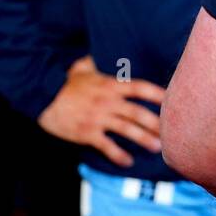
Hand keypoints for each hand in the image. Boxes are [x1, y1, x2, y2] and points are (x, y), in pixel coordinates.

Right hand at [38, 56, 165, 166]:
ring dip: (144, 139)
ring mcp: (98, 117)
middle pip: (138, 112)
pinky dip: (118, 155)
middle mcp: (108, 101)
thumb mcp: (82, 67)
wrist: (43, 98)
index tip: (172, 99)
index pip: (139, 88)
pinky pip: (106, 146)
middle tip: (172, 132)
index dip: (157, 94)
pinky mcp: (87, 132)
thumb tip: (100, 53)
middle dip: (156, 123)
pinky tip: (128, 162)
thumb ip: (97, 62)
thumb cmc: (64, 83)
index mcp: (110, 85)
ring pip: (126, 130)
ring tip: (158, 148)